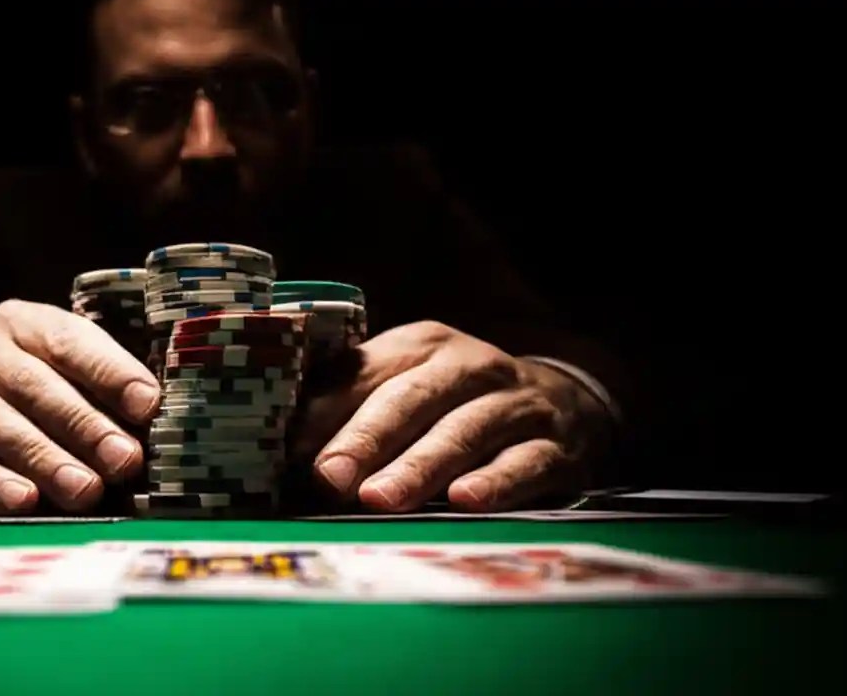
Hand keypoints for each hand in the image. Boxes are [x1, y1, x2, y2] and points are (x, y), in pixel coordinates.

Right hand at [0, 300, 160, 513]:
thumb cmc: (24, 393)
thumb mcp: (60, 374)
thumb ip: (100, 392)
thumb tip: (155, 428)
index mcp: (24, 323)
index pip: (70, 342)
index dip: (110, 373)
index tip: (147, 406)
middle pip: (35, 386)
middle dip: (85, 426)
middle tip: (124, 461)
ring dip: (45, 459)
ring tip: (84, 490)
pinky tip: (23, 502)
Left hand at [291, 321, 612, 511]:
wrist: (563, 405)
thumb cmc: (455, 402)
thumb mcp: (406, 385)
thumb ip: (349, 407)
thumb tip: (282, 449)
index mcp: (422, 345)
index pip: (368, 373)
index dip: (327, 411)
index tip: (289, 449)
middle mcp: (470, 366)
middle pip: (412, 399)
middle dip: (366, 439)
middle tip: (329, 477)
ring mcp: (516, 405)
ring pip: (463, 432)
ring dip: (418, 467)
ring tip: (379, 499)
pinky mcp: (554, 447)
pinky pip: (524, 463)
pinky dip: (495, 483)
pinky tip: (464, 501)